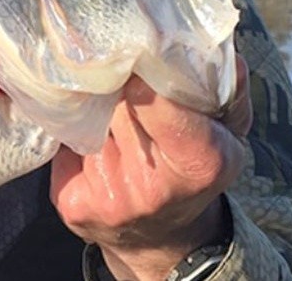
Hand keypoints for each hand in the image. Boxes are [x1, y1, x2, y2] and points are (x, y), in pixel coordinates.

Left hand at [49, 57, 251, 279]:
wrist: (160, 237)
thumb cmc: (194, 169)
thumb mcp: (228, 134)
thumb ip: (227, 91)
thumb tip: (221, 54)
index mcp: (199, 162)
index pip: (155, 99)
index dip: (139, 74)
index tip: (133, 58)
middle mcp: (151, 187)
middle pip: (114, 106)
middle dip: (112, 84)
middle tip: (116, 75)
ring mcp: (108, 198)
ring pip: (84, 121)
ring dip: (90, 107)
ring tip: (106, 112)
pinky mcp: (73, 204)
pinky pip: (63, 144)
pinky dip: (71, 133)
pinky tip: (87, 139)